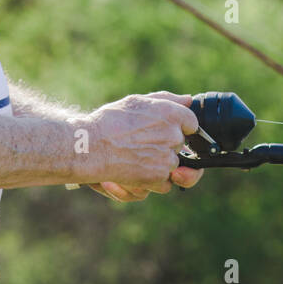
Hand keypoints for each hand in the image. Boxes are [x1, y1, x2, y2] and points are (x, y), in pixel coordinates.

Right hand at [76, 91, 200, 195]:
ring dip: (158, 164)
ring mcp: (168, 158)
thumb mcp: (137, 101)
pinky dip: (152, 182)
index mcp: (171, 113)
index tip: (165, 129)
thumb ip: (166, 99)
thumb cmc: (109, 121)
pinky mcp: (158, 177)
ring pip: (173, 165)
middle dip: (166, 145)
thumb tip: (187, 101)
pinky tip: (136, 170)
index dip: (179, 126)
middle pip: (180, 144)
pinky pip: (165, 184)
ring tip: (135, 156)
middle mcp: (173, 135)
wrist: (91, 146)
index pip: (191, 123)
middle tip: (143, 143)